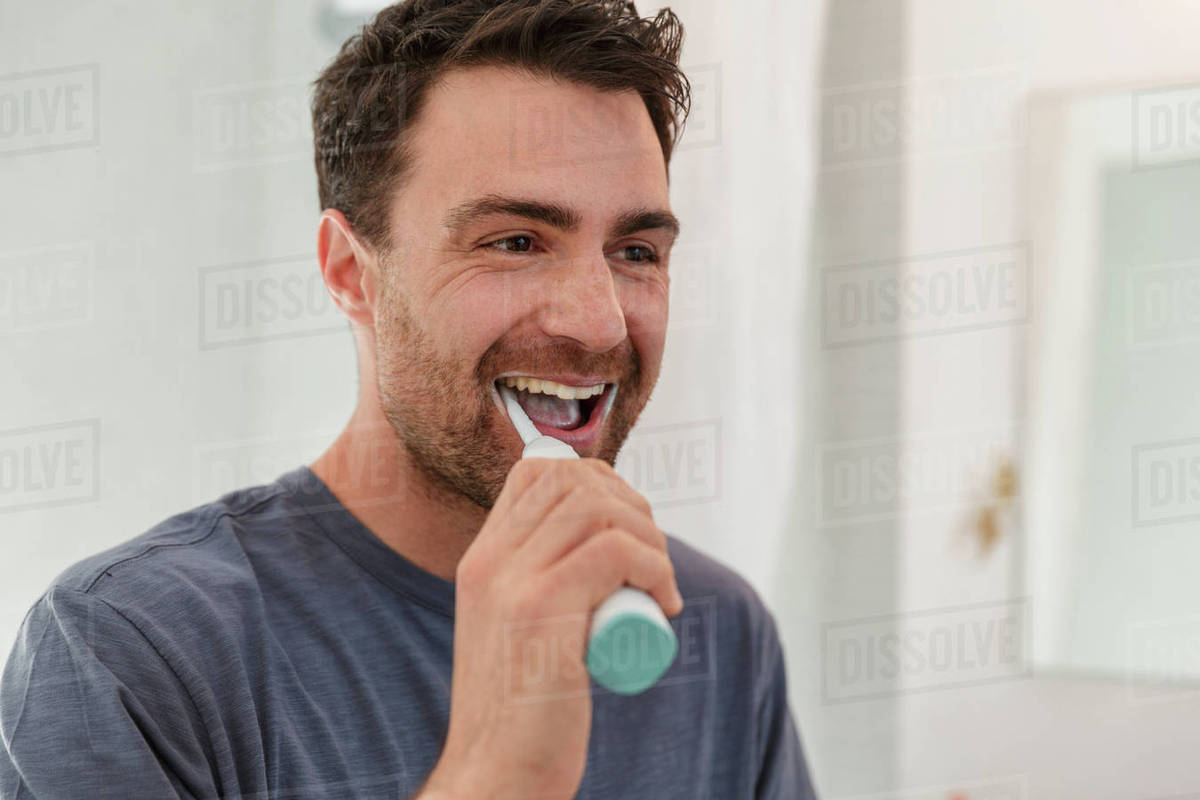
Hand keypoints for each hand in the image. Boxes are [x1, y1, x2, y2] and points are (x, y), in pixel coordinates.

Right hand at [419, 458, 683, 799]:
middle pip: (571, 480)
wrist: (497, 778)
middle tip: (652, 560)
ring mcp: (509, 582)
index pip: (536, 472)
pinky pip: (614, 551)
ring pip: (596, 508)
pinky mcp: (539, 610)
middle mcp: (487, 561)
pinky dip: (654, 565)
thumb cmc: (524, 713)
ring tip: (660, 586)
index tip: (627, 527)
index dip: (595, 482)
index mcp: (480, 561)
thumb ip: (535, 590)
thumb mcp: (517, 632)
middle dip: (630, 504)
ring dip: (649, 536)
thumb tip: (598, 552)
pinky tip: (664, 601)